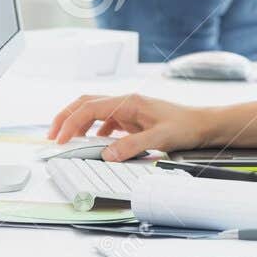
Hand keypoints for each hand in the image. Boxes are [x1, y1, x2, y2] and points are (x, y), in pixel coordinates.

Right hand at [49, 93, 214, 160]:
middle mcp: (126, 103)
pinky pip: (107, 122)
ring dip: (79, 124)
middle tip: (53, 136)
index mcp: (129, 102)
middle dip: (67, 117)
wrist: (203, 124)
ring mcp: (129, 111)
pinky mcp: (133, 120)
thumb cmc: (185, 126)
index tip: (60, 139)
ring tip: (68, 140)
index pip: (91, 108)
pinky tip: (96, 144)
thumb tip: (107, 154)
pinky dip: (95, 131)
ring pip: (95, 112)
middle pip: (87, 104)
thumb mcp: (160, 138)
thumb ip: (132, 146)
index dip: (71, 123)